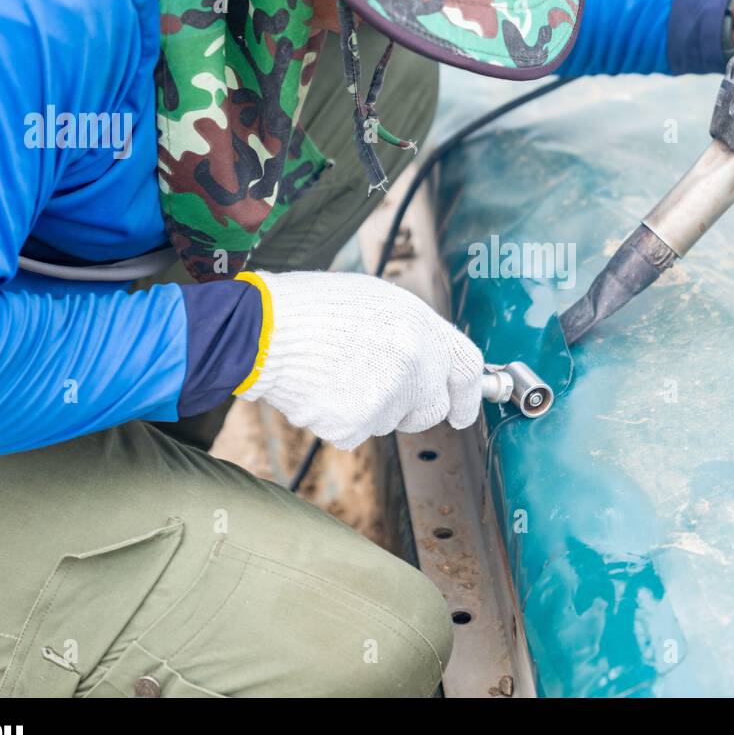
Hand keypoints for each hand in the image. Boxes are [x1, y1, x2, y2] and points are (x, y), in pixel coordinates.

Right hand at [240, 271, 483, 449]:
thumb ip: (415, 333)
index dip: (468, 395)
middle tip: (375, 386)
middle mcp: (413, 365)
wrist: (264, 329)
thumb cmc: (315, 308)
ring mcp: (386, 398)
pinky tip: (321, 390)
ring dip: (368, 408)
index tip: (463, 412)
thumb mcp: (379, 300)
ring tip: (336, 372)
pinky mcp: (355, 425)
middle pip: (430, 409)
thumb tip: (432, 363)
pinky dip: (339, 420)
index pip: (467, 369)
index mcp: (423, 328)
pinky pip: (355, 434)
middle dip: (410, 407)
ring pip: (388, 422)